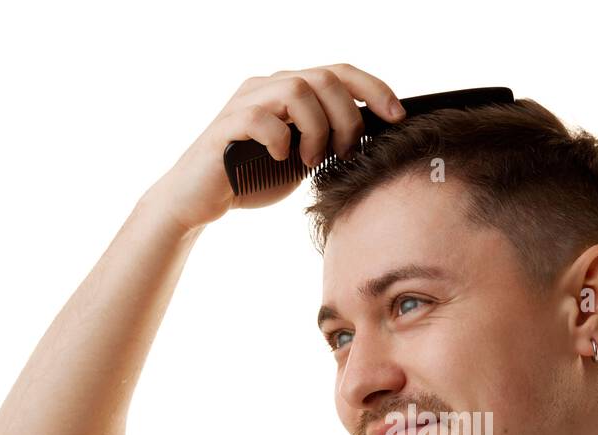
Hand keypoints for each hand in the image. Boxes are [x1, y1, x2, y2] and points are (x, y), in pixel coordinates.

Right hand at [146, 63, 406, 226]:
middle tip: (344, 152)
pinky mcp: (226, 124)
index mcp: (289, 90)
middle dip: (348, 117)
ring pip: (298, 89)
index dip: (374, 89)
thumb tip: (370, 138)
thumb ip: (328, 141)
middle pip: (325, 77)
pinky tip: (280, 159)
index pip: (340, 72)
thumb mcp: (302, 158)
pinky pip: (263, 118)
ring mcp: (245, 101)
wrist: (199, 199)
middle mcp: (268, 86)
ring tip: (310, 160)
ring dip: (317, 130)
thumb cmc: (252, 178)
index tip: (398, 115)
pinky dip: (281, 140)